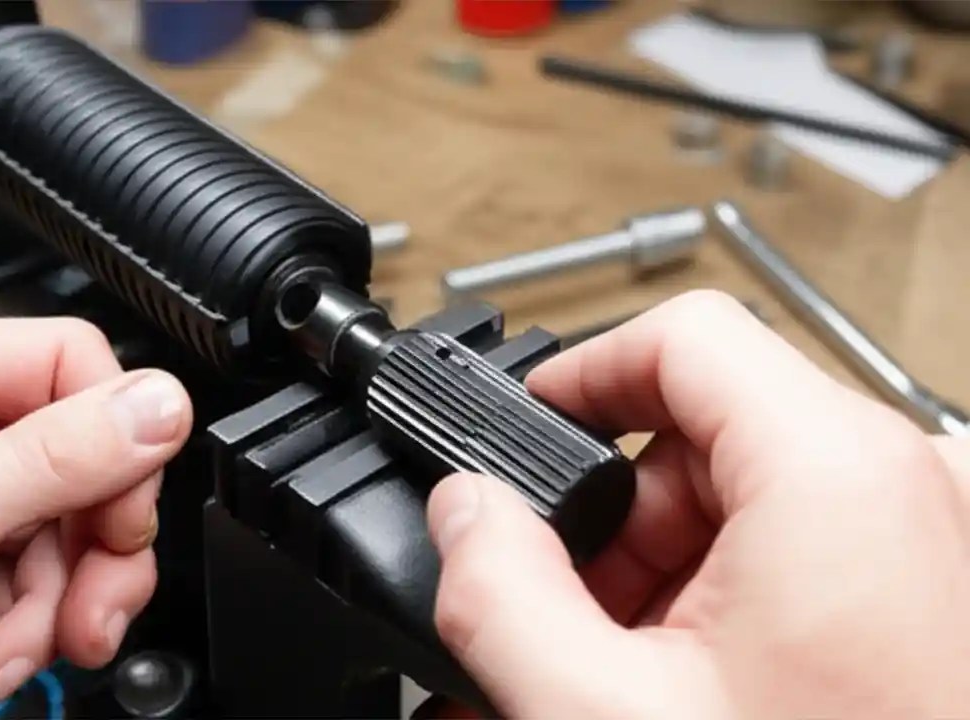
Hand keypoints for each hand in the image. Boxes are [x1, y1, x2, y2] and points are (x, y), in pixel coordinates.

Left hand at [0, 319, 191, 718]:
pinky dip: (30, 630)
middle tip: (90, 610)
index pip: (71, 365)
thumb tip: (158, 404)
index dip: (115, 442)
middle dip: (93, 549)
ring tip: (13, 655)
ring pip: (72, 527)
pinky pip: (41, 576)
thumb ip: (49, 462)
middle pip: (85, 457)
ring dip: (60, 606)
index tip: (120, 518)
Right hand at [427, 291, 969, 717]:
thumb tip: (462, 512)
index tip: (521, 434)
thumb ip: (498, 592)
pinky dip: (721, 611)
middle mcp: (902, 490)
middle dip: (611, 525)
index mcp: (833, 474)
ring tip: (620, 676)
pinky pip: (796, 560)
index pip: (681, 338)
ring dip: (659, 580)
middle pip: (704, 435)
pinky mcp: (928, 599)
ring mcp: (926, 546)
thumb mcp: (604, 713)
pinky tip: (678, 686)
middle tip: (567, 619)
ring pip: (745, 507)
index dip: (579, 375)